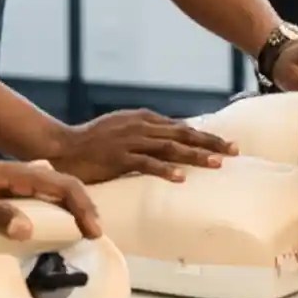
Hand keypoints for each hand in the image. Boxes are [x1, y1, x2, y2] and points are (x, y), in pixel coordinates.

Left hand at [0, 155, 101, 239]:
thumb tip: (27, 229)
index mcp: (14, 174)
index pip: (61, 184)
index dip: (82, 206)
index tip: (92, 231)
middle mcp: (17, 179)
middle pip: (63, 189)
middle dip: (84, 209)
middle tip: (94, 236)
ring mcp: (9, 190)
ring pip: (51, 197)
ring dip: (69, 214)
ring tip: (79, 238)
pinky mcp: (0, 201)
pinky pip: (34, 208)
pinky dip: (49, 220)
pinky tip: (47, 238)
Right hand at [48, 109, 235, 183]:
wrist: (63, 146)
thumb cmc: (94, 142)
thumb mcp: (124, 130)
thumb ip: (147, 134)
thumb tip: (171, 143)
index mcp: (144, 119)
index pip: (181, 127)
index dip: (206, 136)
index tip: (227, 144)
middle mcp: (141, 126)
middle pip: (182, 135)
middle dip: (210, 143)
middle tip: (234, 151)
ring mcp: (130, 141)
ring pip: (170, 148)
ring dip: (195, 155)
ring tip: (217, 163)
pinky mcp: (118, 157)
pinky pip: (146, 164)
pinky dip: (164, 169)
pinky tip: (181, 177)